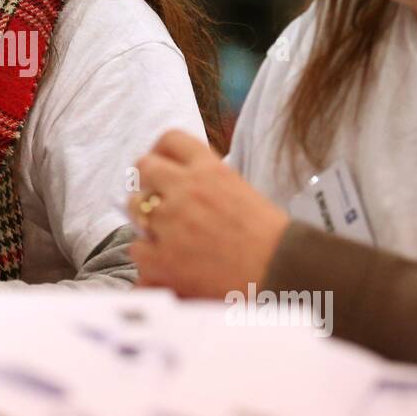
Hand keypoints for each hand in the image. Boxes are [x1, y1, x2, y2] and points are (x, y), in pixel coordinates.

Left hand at [126, 130, 289, 298]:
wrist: (281, 275)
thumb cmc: (271, 239)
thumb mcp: (241, 193)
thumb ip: (207, 184)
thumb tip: (179, 186)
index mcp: (210, 169)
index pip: (170, 140)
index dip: (160, 152)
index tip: (161, 164)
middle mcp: (186, 189)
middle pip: (144, 166)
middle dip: (146, 182)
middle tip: (155, 199)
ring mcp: (170, 221)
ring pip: (135, 207)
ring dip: (146, 218)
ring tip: (165, 233)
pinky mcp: (161, 256)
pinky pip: (136, 248)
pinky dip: (148, 256)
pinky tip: (168, 262)